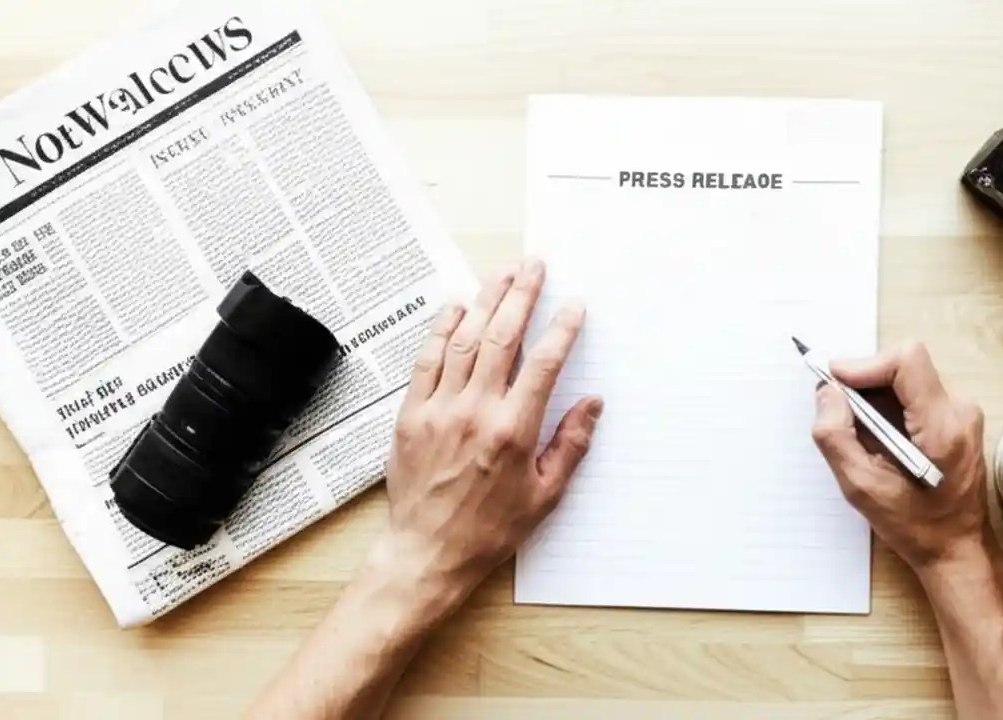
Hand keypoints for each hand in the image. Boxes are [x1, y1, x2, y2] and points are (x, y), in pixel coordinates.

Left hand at [379, 258, 601, 594]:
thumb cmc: (488, 531)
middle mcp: (474, 412)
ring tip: (501, 275)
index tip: (573, 307)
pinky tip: (456, 307)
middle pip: (501, 337)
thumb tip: (592, 403)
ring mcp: (438, 409)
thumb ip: (570, 444)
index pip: (543, 364)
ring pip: (463, 339)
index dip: (561, 329)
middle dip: (521, 296)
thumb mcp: (544, 496)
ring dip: (485, 301)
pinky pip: (427, 360)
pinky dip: (442, 329)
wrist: (426, 554)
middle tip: (534, 267)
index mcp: (512, 431)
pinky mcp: (411, 415)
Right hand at [811, 342, 990, 572]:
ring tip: (860, 433)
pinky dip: (888, 405)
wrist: (958, 548)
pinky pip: (914, 393)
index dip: (865, 364)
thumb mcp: (862, 488)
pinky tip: (879, 437)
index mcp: (943, 428)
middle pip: (903, 366)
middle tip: (839, 412)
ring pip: (906, 378)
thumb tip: (827, 393)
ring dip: (874, 395)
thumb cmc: (917, 527)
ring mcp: (962, 413)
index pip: (907, 361)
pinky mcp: (957, 418)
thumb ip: (837, 436)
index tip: (836, 382)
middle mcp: (960, 412)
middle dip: (864, 382)